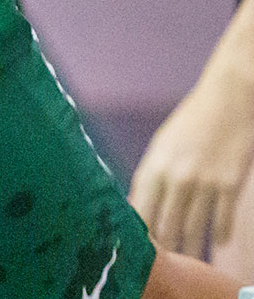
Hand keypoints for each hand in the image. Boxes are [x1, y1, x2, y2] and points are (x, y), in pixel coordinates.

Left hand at [129, 64, 253, 257]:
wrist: (228, 101)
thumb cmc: (190, 123)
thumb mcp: (163, 146)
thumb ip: (152, 176)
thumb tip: (138, 207)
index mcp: (154, 166)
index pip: (140, 209)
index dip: (138, 233)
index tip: (136, 249)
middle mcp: (177, 176)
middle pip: (167, 223)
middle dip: (165, 246)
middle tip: (162, 264)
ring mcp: (205, 182)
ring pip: (195, 227)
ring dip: (192, 246)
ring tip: (190, 259)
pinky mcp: (230, 184)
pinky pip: (222, 218)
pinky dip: (220, 233)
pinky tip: (219, 242)